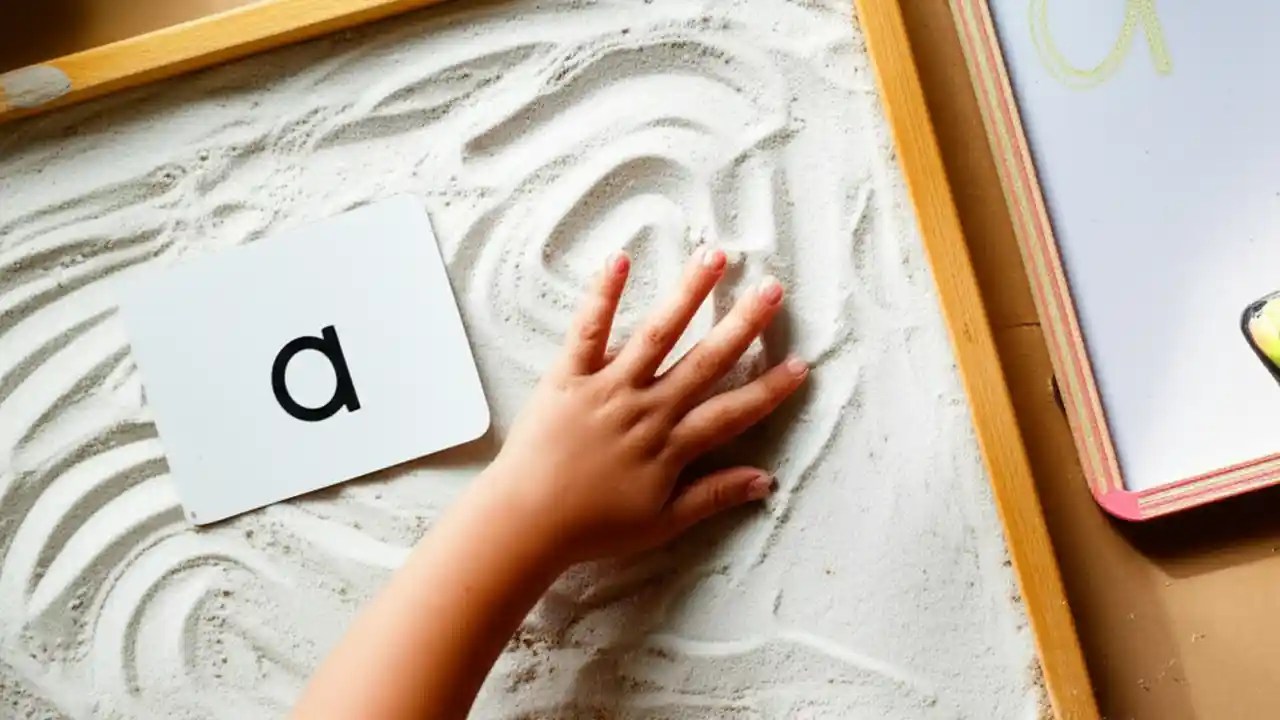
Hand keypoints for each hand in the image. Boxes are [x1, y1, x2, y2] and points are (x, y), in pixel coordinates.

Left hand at [479, 247, 807, 565]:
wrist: (525, 522)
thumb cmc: (592, 528)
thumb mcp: (661, 523)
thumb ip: (713, 496)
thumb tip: (765, 481)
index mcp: (671, 446)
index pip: (732, 412)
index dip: (769, 390)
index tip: (800, 364)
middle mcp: (647, 410)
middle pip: (705, 361)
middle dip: (743, 324)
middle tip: (772, 291)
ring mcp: (608, 389)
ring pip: (657, 333)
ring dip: (688, 293)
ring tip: (715, 256)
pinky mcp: (569, 376)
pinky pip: (588, 330)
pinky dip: (604, 294)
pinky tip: (621, 260)